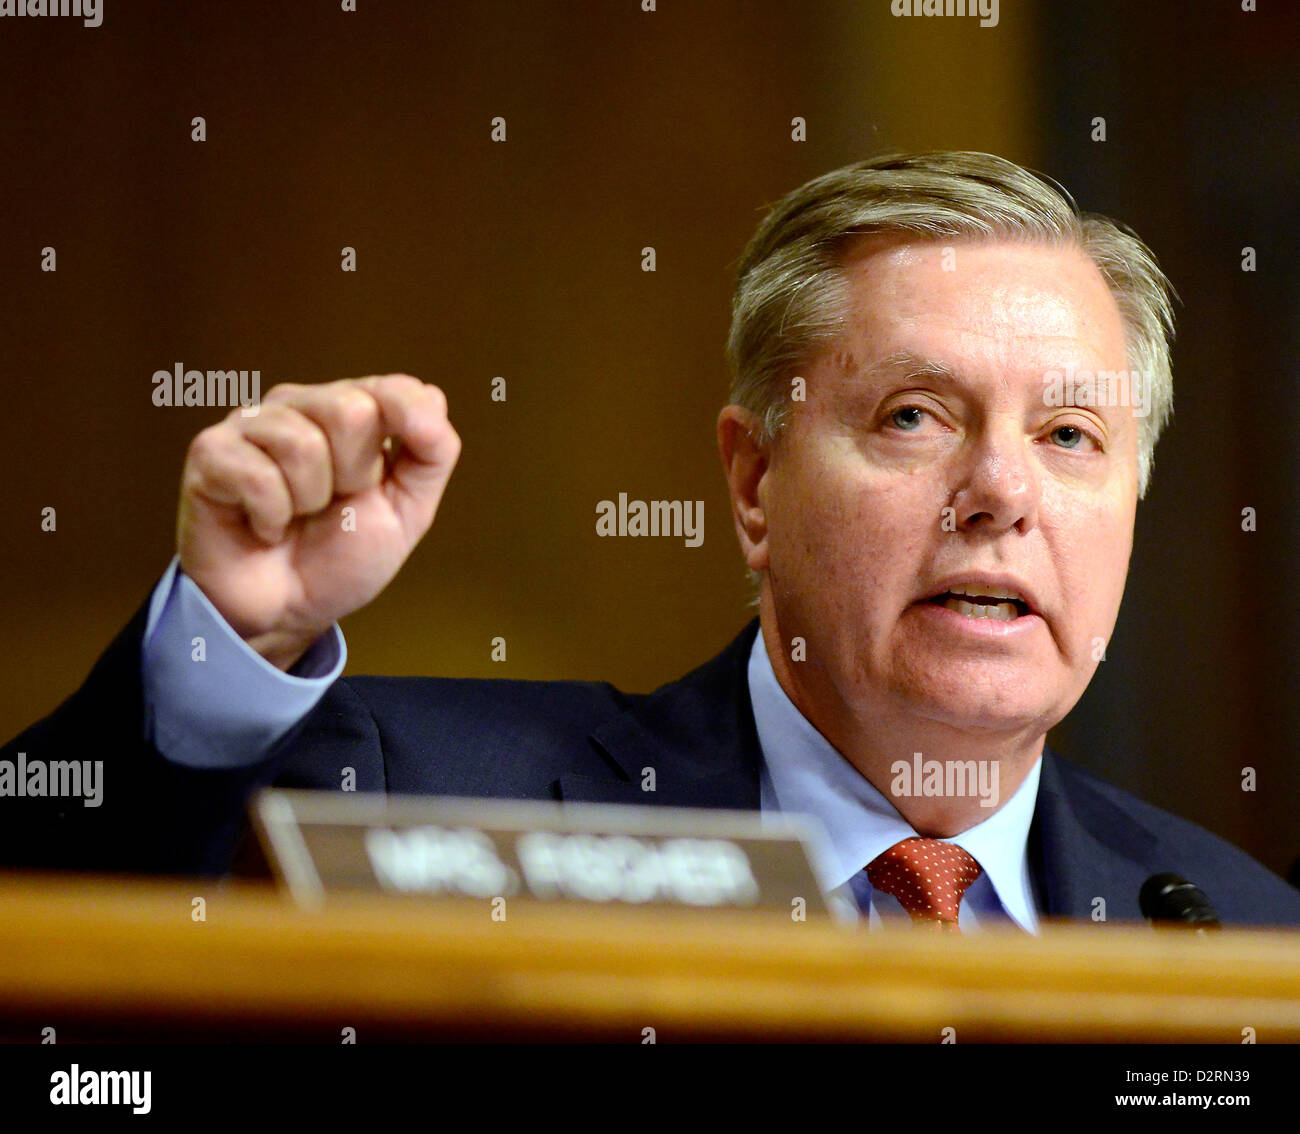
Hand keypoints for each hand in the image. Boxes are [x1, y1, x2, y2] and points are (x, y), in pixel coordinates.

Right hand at [176, 374, 459, 668]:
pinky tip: (263, 526)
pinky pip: (259, 477)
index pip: (394, 389)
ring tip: (295, 516)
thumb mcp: (408, 510)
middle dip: (353, 478)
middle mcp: (299, 405)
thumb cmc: (340, 558)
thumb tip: (433, 398)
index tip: (386, 480)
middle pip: (350, 410)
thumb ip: (433, 451)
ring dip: (308, 502)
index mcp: (350, 409)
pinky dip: (271, 518)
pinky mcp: (211, 453)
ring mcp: (251, 425)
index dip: (404, 437)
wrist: (285, 613)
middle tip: (331, 506)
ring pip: (303, 445)